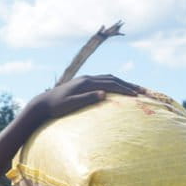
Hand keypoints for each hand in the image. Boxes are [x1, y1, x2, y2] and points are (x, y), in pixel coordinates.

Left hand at [27, 74, 142, 121]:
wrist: (42, 103)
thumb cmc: (55, 107)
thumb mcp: (70, 105)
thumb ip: (87, 99)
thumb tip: (104, 94)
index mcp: (87, 83)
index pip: (111, 84)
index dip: (125, 89)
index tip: (137, 95)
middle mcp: (88, 78)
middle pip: (113, 78)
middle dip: (129, 84)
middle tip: (143, 91)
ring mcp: (85, 80)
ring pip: (109, 78)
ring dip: (122, 83)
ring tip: (135, 90)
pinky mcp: (83, 83)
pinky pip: (103, 81)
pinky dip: (114, 83)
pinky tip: (118, 89)